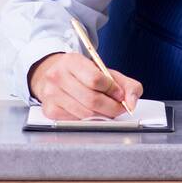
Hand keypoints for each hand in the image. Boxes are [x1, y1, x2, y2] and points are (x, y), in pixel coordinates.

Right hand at [28, 52, 142, 119]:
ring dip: (101, 115)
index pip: (96, 79)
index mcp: (72, 61)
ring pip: (85, 114)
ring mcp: (51, 94)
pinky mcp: (50, 110)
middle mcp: (57, 76)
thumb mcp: (105, 72)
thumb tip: (132, 103)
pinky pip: (76, 121)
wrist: (55, 75)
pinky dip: (88, 120)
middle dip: (111, 107)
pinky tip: (91, 112)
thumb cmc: (82, 74)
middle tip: (119, 108)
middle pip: (92, 100)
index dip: (113, 90)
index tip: (120, 94)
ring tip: (106, 110)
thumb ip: (127, 84)